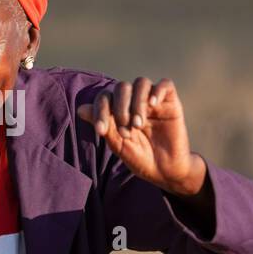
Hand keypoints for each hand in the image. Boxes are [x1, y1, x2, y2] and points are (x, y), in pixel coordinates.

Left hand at [77, 77, 206, 196]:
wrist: (165, 171)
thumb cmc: (140, 158)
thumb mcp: (119, 145)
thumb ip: (104, 126)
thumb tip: (81, 109)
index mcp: (119, 110)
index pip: (105, 97)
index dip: (99, 110)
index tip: (101, 131)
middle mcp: (135, 101)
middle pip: (122, 87)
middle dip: (120, 107)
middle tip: (125, 130)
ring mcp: (153, 101)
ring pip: (141, 83)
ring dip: (136, 102)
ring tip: (138, 124)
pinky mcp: (171, 103)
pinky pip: (166, 84)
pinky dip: (158, 91)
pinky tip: (153, 105)